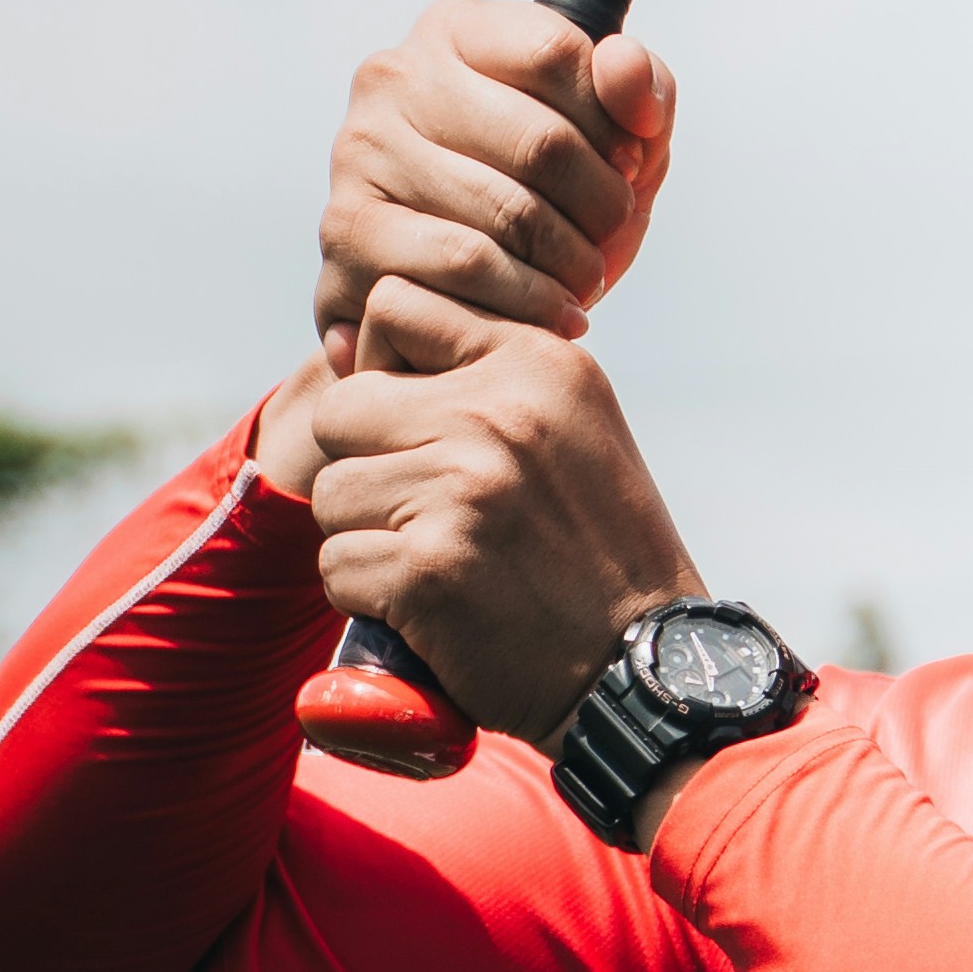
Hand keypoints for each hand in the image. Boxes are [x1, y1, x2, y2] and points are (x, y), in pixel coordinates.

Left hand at [304, 291, 697, 744]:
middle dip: (366, 466)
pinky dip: (371, 599)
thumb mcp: (570, 425)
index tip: (419, 428)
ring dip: (368, 538)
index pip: (394, 308)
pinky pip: (337, 567)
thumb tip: (346, 346)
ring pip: (332, 492)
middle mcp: (498, 413)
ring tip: (443, 562)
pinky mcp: (428, 568)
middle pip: (342, 408)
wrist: (640, 663)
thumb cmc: (596, 549)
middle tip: (427, 514)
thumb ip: (481, 377)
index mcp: (537, 361)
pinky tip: (434, 608)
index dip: (383, 370)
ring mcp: (461, 490)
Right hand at [314, 0, 673, 369]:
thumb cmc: (548, 197)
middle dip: (603, 204)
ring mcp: (360, 152)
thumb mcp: (615, 135)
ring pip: (507, 212)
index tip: (628, 165)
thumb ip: (639, 85)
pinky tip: (552, 314)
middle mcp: (394, 78)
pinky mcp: (348, 231)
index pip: (559, 54)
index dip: (615, 123)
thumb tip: (620, 65)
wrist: (462, 292)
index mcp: (455, 30)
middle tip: (610, 236)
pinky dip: (527, 301)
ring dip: (572, 261)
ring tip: (585, 279)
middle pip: (542, 142)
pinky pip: (461, 268)